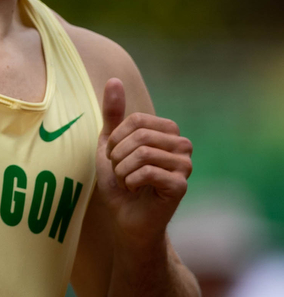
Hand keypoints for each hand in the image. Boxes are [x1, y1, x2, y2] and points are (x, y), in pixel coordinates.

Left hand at [96, 79, 190, 247]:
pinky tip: (134, 190)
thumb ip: (113, 114)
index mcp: (168, 132)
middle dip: (118, 155)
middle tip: (119, 171)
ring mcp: (185, 166)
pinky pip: (148, 172)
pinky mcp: (181, 186)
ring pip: (143, 153)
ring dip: (122, 170)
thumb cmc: (119, 180)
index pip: (137, 119)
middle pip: (140, 135)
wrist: (125, 217)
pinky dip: (130, 181)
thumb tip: (114, 79)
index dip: (116, 138)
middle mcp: (182, 146)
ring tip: (126, 181)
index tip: (113, 155)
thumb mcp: (110, 144)